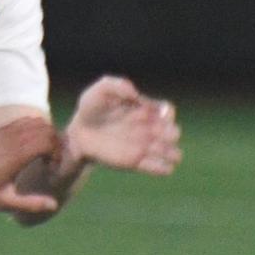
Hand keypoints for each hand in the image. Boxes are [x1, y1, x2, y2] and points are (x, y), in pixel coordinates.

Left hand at [0, 116, 61, 214]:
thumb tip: (53, 205)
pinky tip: (32, 146)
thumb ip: (29, 204)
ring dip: (47, 136)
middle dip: (55, 144)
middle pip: (47, 130)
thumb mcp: (4, 201)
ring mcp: (9, 131)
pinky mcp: (4, 129)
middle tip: (51, 161)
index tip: (50, 168)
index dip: (56, 154)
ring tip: (44, 154)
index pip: (48, 142)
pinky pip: (27, 121)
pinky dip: (36, 129)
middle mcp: (15, 138)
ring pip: (38, 123)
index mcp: (17, 154)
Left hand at [66, 76, 181, 174]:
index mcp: (145, 110)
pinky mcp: (137, 162)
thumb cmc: (91, 108)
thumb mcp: (100, 90)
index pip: (169, 111)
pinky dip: (163, 167)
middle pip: (175, 133)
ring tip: (149, 149)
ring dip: (169, 153)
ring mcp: (145, 147)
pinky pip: (163, 169)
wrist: (79, 133)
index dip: (166, 113)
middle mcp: (149, 129)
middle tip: (151, 133)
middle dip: (170, 134)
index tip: (147, 112)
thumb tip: (134, 93)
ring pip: (175, 154)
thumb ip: (116, 84)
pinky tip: (145, 160)